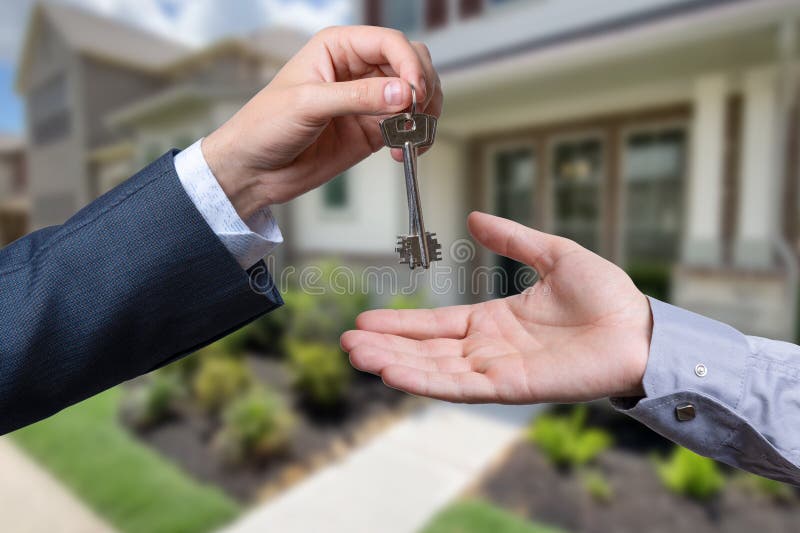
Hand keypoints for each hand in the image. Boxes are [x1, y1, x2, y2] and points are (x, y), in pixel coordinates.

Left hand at [202, 26, 441, 219]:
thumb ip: (356, 97)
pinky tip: (404, 151)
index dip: (409, 64)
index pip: (390, 43)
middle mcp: (357, 70)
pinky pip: (407, 127)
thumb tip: (403, 94)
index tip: (414, 93)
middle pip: (412, 63)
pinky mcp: (372, 130)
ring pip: (416, 95)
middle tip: (417, 114)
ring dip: (425, 114)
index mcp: (338, 48)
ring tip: (413, 136)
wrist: (254, 170)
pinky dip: (416, 138)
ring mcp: (368, 101)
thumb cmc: (264, 126)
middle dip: (423, 86)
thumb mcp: (307, 105)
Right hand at [341, 212, 652, 403]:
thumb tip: (475, 217)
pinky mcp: (511, 387)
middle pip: (426, 350)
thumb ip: (513, 238)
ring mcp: (497, 370)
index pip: (436, 324)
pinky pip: (459, 386)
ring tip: (357, 354)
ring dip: (395, 362)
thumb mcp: (553, 254)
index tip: (367, 318)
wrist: (640, 328)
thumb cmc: (606, 295)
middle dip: (386, 346)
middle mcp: (489, 349)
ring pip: (434, 369)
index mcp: (494, 320)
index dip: (402, 323)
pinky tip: (392, 373)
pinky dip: (424, 381)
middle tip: (348, 341)